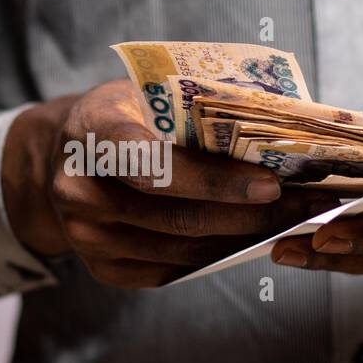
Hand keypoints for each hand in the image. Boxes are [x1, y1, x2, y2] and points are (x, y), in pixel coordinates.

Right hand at [4, 80, 341, 287]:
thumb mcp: (148, 91)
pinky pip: (169, 271)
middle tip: (302, 207)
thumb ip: (199, 107)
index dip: (215, 180)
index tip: (271, 184)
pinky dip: (215, 257)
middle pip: (174, 215)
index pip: (154, 162)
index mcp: (93, 131)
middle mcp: (80, 190)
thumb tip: (286, 126)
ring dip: (240, 240)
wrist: (60, 159)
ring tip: (287, 224)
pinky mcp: (100, 268)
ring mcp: (86, 236)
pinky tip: (248, 241)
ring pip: (179, 249)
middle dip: (248, 214)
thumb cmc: (123, 115)